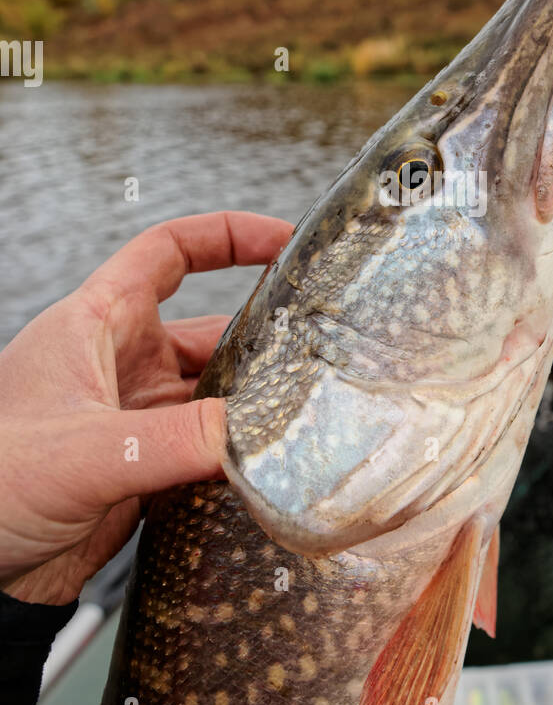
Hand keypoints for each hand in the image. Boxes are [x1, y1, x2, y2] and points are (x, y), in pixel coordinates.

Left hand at [0, 211, 292, 605]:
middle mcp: (118, 364)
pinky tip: (270, 466)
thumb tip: (251, 433)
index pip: (167, 253)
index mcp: (94, 326)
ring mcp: (132, 417)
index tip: (285, 241)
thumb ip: (171, 443)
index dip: (227, 237)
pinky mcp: (142, 468)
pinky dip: (239, 454)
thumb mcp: (83, 454)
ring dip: (253, 405)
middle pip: (208, 330)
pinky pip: (206, 448)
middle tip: (318, 351)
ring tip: (305, 415)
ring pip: (213, 394)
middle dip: (261, 338)